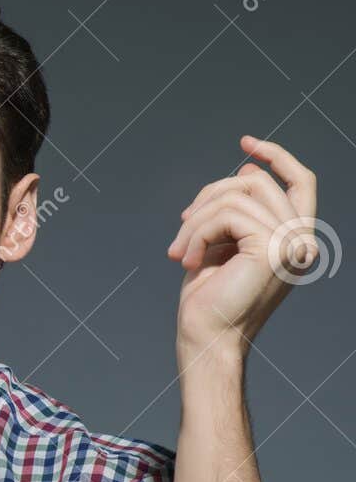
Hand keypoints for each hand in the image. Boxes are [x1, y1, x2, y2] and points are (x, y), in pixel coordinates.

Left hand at [168, 134, 319, 365]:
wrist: (205, 338)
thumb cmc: (209, 300)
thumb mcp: (223, 245)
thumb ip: (236, 213)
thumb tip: (245, 172)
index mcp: (294, 240)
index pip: (301, 182)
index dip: (277, 156)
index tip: (246, 143)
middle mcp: (301, 241)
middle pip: (256, 182)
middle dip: (209, 195)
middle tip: (182, 227)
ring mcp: (291, 244)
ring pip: (235, 195)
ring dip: (195, 221)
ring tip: (179, 251)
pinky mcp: (272, 248)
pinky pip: (225, 214)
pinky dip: (196, 233)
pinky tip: (185, 261)